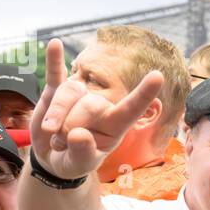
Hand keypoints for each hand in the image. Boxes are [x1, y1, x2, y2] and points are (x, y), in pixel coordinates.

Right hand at [31, 38, 163, 179]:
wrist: (51, 158)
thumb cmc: (74, 162)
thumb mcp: (79, 166)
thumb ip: (82, 153)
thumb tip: (78, 134)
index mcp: (115, 125)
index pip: (131, 108)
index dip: (143, 94)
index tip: (158, 76)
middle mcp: (100, 107)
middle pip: (89, 105)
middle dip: (70, 129)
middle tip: (64, 146)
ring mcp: (78, 96)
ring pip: (68, 95)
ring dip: (55, 117)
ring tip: (54, 137)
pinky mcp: (55, 92)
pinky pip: (55, 74)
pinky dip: (53, 61)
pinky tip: (54, 44)